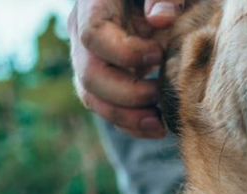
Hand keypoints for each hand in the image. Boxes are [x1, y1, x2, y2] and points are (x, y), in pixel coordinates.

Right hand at [69, 0, 183, 137]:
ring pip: (94, 99)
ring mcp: (92, 60)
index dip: (125, 53)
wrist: (152, 0)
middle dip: (126, 94)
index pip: (93, 36)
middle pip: (89, 76)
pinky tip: (159, 128)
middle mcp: (85, 35)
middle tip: (160, 95)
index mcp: (94, 6)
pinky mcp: (106, 80)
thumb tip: (161, 19)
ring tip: (160, 125)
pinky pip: (108, 109)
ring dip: (127, 118)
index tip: (158, 55)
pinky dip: (132, 125)